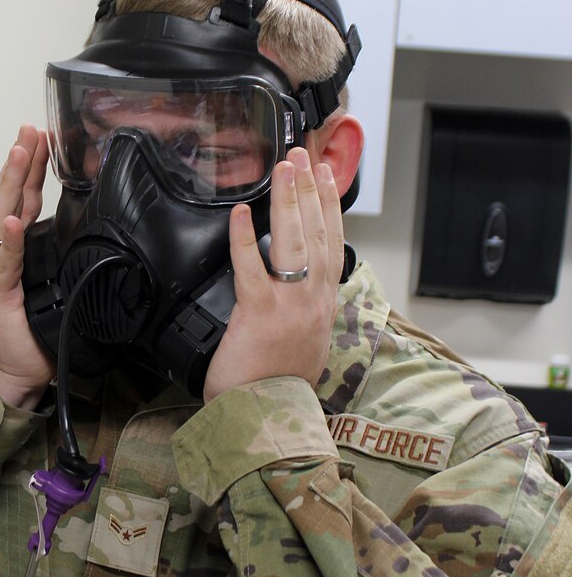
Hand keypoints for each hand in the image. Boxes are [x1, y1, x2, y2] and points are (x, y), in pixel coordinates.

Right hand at [0, 124, 55, 409]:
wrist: (21, 370)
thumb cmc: (39, 329)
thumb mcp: (63, 283)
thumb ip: (71, 255)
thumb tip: (101, 228)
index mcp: (20, 247)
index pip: (27, 197)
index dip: (34, 167)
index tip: (43, 136)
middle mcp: (3, 251)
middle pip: (10, 197)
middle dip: (20, 162)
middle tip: (28, 131)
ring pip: (1, 218)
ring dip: (10, 185)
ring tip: (18, 156)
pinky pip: (4, 263)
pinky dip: (7, 240)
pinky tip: (11, 220)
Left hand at [202, 148, 343, 402]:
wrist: (268, 420)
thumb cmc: (278, 387)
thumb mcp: (307, 346)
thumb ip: (306, 313)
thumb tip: (302, 291)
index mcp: (324, 306)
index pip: (333, 244)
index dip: (330, 206)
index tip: (326, 176)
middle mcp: (313, 301)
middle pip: (317, 233)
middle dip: (310, 189)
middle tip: (302, 156)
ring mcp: (289, 305)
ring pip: (294, 242)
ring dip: (289, 200)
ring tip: (284, 168)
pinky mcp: (260, 313)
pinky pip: (251, 267)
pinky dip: (247, 238)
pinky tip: (242, 213)